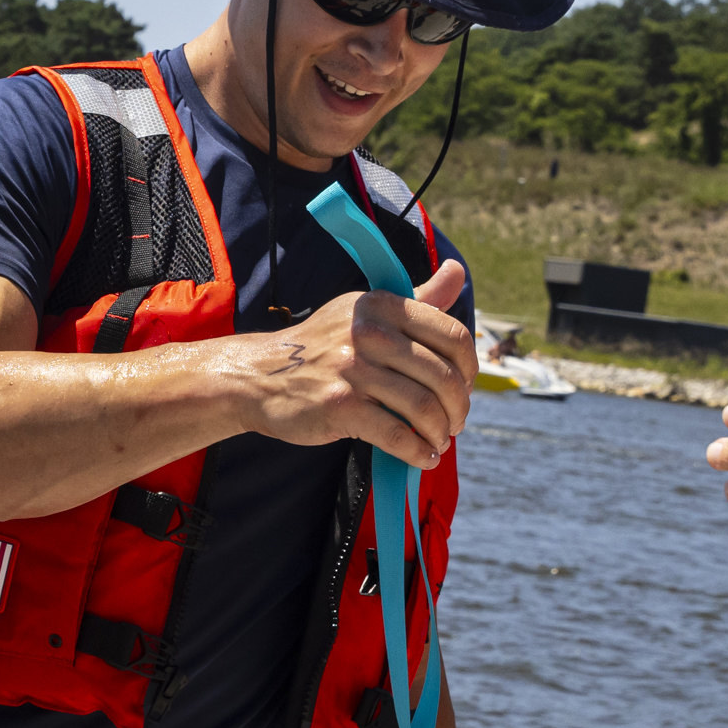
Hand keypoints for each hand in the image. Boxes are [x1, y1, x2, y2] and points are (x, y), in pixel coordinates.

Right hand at [226, 260, 475, 468]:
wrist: (258, 377)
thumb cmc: (321, 347)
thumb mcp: (364, 312)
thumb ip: (416, 298)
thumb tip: (458, 270)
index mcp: (381, 306)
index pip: (452, 336)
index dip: (470, 368)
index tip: (465, 386)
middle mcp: (368, 333)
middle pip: (443, 376)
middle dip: (459, 407)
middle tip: (455, 422)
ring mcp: (353, 370)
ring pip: (424, 407)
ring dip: (441, 432)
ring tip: (438, 440)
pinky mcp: (340, 406)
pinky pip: (398, 434)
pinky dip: (419, 452)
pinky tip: (423, 456)